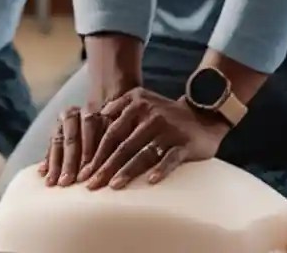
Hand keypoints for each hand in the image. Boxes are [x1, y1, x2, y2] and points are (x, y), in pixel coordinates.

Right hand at [37, 33, 143, 185]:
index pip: (90, 127)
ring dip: (57, 162)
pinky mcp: (57, 127)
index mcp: (97, 108)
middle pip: (72, 136)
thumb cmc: (128, 120)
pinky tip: (41, 173)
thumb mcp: (131, 123)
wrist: (114, 97)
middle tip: (69, 182)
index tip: (88, 171)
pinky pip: (51, 143)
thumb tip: (142, 159)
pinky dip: (48, 158)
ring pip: (59, 139)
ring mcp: (65, 118)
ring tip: (55, 183)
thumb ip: (131, 135)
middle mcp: (78, 111)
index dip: (89, 150)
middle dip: (70, 161)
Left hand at [82, 87, 228, 190]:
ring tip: (113, 185)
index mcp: (137, 104)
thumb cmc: (165, 114)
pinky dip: (161, 169)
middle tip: (91, 185)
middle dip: (105, 167)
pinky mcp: (185, 143)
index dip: (95, 153)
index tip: (82, 172)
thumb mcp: (142, 101)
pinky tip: (150, 181)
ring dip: (127, 171)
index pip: (111, 132)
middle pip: (123, 145)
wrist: (204, 116)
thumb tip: (94, 121)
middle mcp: (151, 114)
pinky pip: (171, 158)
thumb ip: (118, 107)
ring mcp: (169, 129)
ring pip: (143, 153)